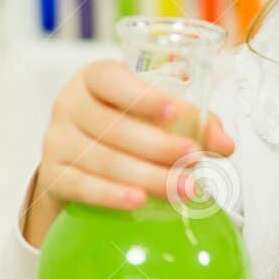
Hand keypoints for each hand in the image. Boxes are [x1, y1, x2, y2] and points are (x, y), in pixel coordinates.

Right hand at [22, 59, 235, 247]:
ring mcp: (56, 139)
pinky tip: (139, 201)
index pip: (111, 78)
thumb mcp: (155, 115)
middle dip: (158, 145)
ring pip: (102, 158)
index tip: (174, 112)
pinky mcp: (52, 174)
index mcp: (95, 77)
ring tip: (182, 188)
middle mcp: (69, 103)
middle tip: (193, 160)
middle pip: (112, 125)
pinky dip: (111, 195)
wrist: (78, 161)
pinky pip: (81, 185)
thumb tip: (226, 144)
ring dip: (146, 175)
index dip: (142, 95)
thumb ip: (194, 123)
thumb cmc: (123, 126)